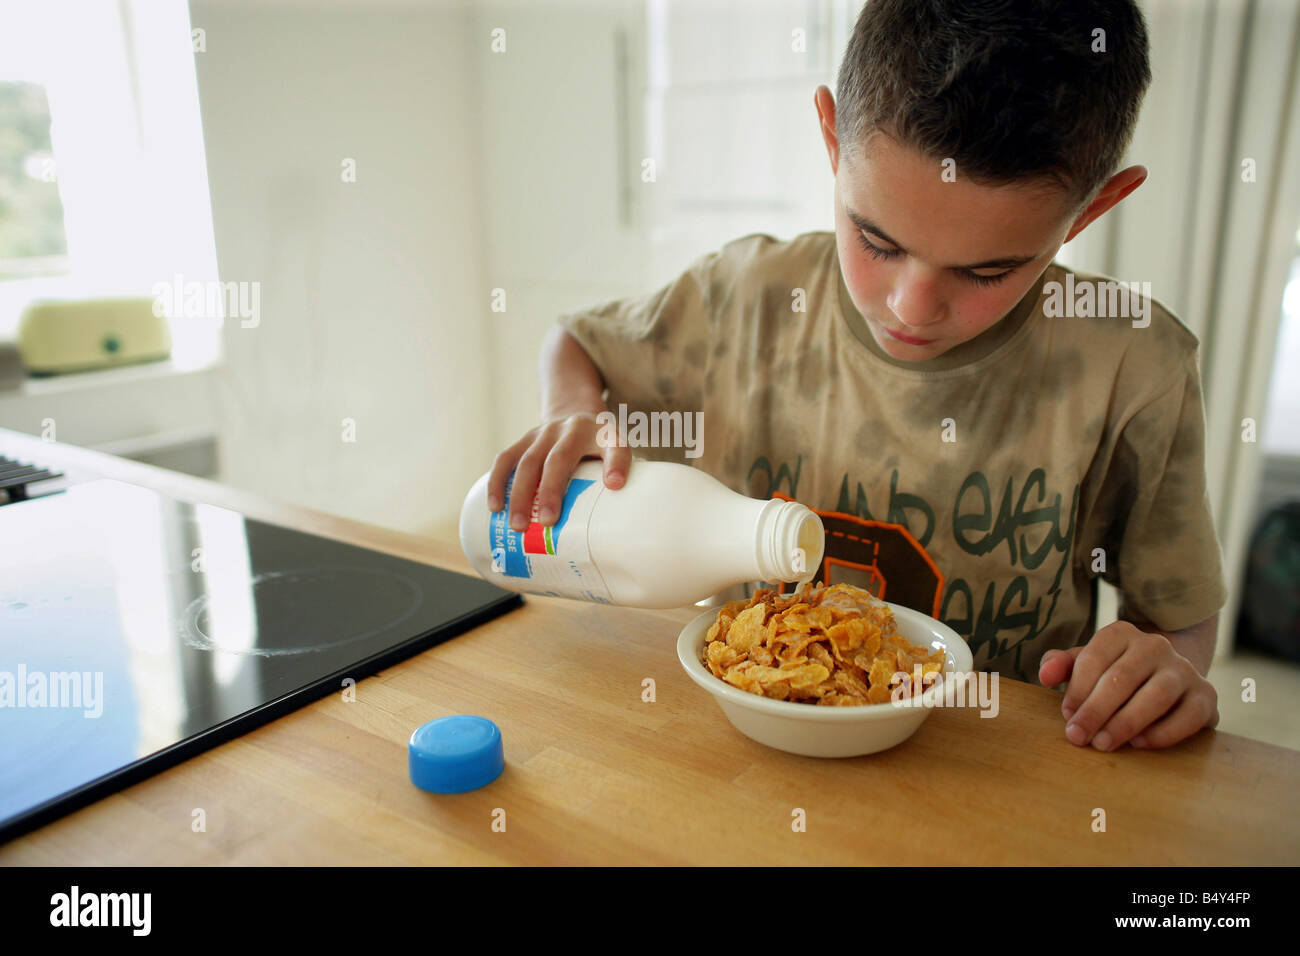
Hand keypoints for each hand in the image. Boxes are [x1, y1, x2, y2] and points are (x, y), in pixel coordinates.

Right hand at [487, 411, 631, 531]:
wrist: (576, 414)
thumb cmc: (599, 449)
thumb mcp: (616, 456)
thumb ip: (618, 478)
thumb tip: (612, 522)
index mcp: (602, 434)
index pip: (614, 446)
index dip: (615, 464)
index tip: (614, 485)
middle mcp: (571, 429)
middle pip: (559, 458)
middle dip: (551, 491)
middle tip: (548, 522)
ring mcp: (544, 433)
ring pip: (528, 461)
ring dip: (520, 494)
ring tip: (518, 526)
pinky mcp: (524, 440)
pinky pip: (506, 459)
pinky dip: (498, 482)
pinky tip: (495, 507)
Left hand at [1037, 620, 1218, 750]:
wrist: (1169, 680)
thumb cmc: (1115, 675)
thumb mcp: (1086, 666)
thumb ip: (1061, 666)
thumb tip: (1045, 675)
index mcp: (1122, 633)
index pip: (1094, 658)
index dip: (1077, 689)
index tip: (1067, 716)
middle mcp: (1156, 646)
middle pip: (1122, 677)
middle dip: (1096, 710)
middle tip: (1078, 737)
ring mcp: (1184, 670)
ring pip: (1156, 695)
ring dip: (1125, 722)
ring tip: (1103, 743)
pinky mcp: (1207, 697)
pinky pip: (1188, 716)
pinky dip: (1163, 733)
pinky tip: (1139, 745)